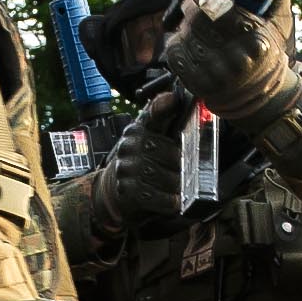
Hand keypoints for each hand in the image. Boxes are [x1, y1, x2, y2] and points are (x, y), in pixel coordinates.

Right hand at [101, 91, 191, 225]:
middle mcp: (130, 145)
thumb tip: (182, 103)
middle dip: (182, 163)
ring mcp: (127, 168)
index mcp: (139, 129)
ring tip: (181, 187)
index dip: (162, 106)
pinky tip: (174, 201)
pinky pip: (156, 196)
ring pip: (165, 176)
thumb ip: (167, 124)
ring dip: (178, 184)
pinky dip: (168, 201)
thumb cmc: (141, 162)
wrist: (113, 190)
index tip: (172, 99)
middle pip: (168, 152)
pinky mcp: (127, 190)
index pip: (153, 114)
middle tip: (188, 170)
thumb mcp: (151, 140)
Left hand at [164, 0, 301, 131]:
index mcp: (255, 42)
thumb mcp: (278, 27)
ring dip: (183, 22)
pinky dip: (176, 40)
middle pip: (198, 20)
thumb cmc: (265, 55)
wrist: (257, 95)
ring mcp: (215, 74)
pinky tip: (185, 36)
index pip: (219, 9)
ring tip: (190, 18)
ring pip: (185, 35)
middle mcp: (235, 60)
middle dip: (190, 4)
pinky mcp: (198, 83)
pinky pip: (176, 53)